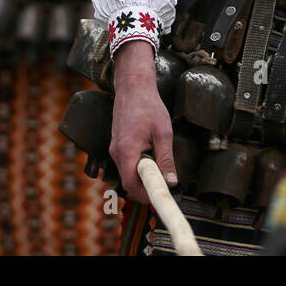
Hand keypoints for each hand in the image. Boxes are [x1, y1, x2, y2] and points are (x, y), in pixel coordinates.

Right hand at [109, 40, 176, 202]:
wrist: (133, 87)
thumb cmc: (149, 106)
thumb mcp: (163, 133)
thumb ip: (166, 159)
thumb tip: (172, 182)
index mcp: (126, 150)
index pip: (131, 184)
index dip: (144, 195)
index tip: (159, 198)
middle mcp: (116, 152)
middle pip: (128, 181)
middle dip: (145, 185)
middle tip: (164, 183)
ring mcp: (113, 148)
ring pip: (127, 172)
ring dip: (142, 175)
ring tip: (158, 164)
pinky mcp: (116, 145)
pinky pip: (126, 164)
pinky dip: (138, 166)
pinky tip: (150, 154)